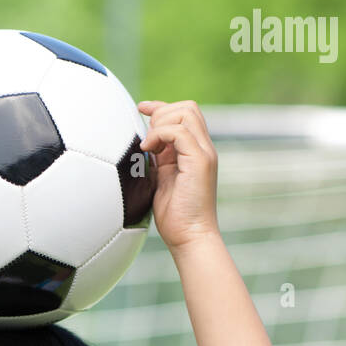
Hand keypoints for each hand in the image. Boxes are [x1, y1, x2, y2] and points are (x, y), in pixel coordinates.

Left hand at [137, 99, 219, 252]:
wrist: (191, 238)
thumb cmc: (175, 219)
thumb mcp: (161, 182)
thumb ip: (158, 161)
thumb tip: (144, 145)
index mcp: (195, 152)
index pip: (185, 115)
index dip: (161, 107)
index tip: (140, 109)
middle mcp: (203, 149)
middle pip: (188, 107)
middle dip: (161, 113)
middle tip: (146, 139)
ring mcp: (204, 153)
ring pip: (186, 113)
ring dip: (160, 123)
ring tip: (148, 147)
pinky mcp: (200, 161)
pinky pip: (179, 131)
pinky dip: (160, 134)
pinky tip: (148, 150)